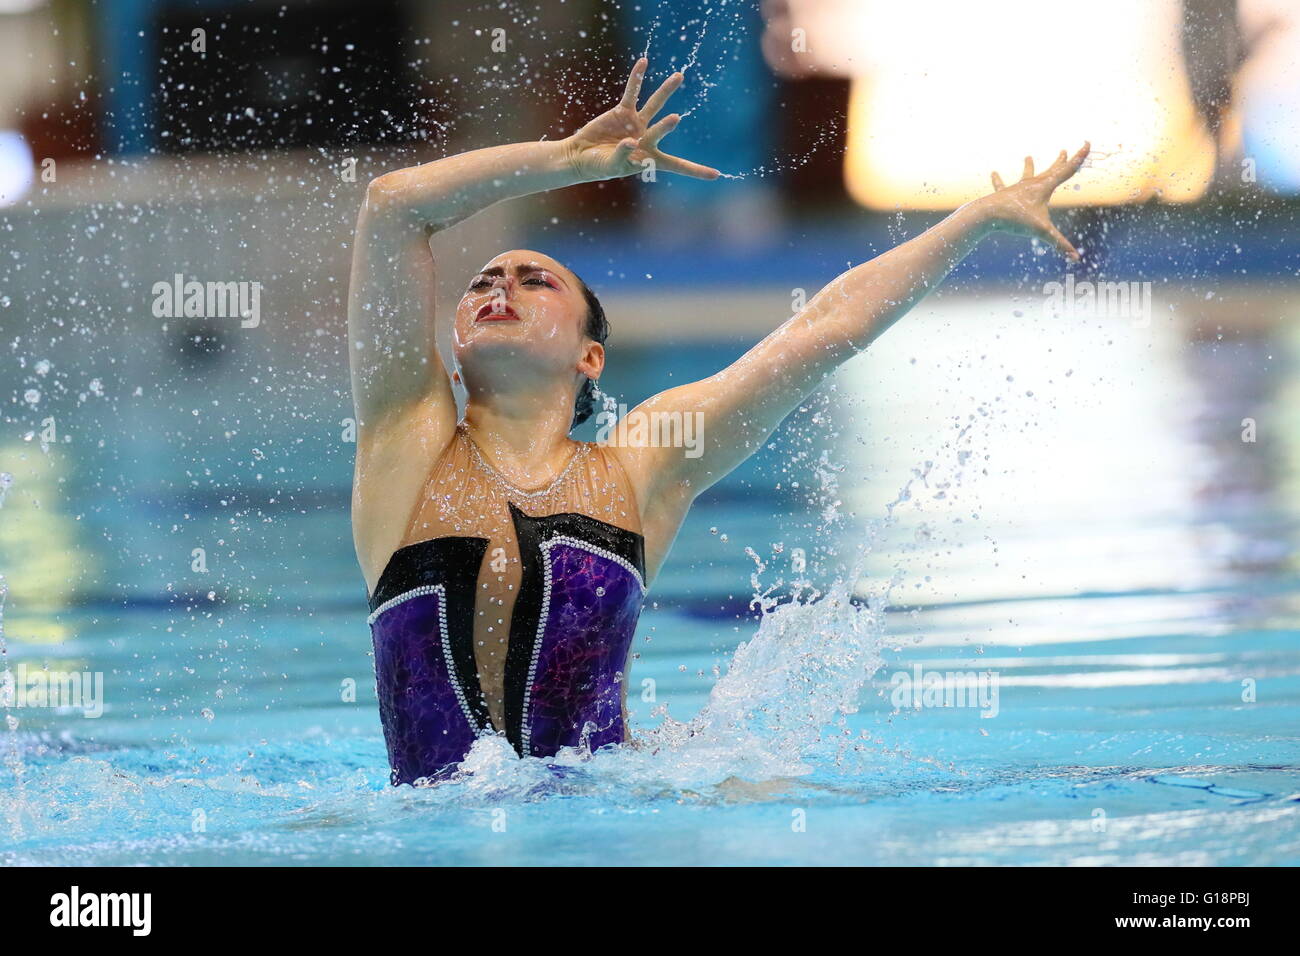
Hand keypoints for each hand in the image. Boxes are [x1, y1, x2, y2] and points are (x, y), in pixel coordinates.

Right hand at [563, 57, 721, 182]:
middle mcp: (648, 139)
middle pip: (662, 129)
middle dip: (667, 125)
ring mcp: (637, 123)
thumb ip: (622, 156)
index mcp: (650, 159)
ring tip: (679, 76)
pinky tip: (643, 62)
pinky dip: (636, 78)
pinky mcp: (623, 112)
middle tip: (674, 118)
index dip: (695, 170)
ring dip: (665, 90)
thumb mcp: (610, 167)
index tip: (716, 174)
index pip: (677, 165)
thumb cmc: (598, 167)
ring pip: (654, 105)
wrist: (581, 155)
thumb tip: (632, 142)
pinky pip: (631, 92)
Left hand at [980, 142, 1089, 260]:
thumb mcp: (1041, 232)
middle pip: (1049, 171)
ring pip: (1025, 174)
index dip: (1079, 157)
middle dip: (1060, 162)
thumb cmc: (1015, 221)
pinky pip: (1001, 185)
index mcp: (1044, 188)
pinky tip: (993, 173)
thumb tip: (1076, 258)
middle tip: (1065, 150)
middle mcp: (1031, 184)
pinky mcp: (1002, 195)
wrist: (988, 214)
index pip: (1067, 170)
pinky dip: (998, 180)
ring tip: (1027, 156)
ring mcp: (1016, 188)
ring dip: (1028, 166)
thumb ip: (1060, 244)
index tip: (1086, 143)